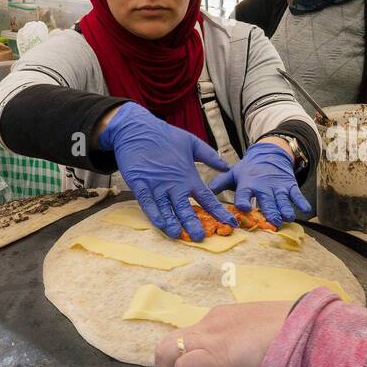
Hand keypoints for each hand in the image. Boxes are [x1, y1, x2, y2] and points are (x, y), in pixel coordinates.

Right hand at [96, 103, 235, 239]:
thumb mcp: (192, 142)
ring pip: (166, 209)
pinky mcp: (140, 184)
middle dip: (194, 223)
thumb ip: (210, 156)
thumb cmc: (165, 135)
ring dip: (173, 222)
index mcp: (188, 176)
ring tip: (179, 235)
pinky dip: (154, 214)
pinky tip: (159, 224)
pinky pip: (147, 203)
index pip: (207, 198)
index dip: (218, 211)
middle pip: (186, 208)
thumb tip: (227, 167)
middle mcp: (174, 184)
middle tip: (201, 237)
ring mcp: (156, 185)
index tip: (230, 223)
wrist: (137, 129)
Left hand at [153, 301, 293, 366]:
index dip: (179, 361)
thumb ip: (244, 352)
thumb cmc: (291, 336)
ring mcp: (210, 335)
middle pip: (167, 343)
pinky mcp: (214, 352)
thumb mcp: (260, 342)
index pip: (188, 338)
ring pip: (165, 352)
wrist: (304, 330)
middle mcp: (210, 323)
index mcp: (221, 318)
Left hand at [208, 140, 309, 225]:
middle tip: (272, 222)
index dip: (243, 200)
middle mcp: (263, 186)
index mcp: (248, 183)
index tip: (243, 208)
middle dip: (270, 211)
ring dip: (285, 209)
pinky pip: (296, 194)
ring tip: (287, 218)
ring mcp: (278, 186)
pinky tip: (305, 209)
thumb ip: (220, 183)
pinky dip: (301, 201)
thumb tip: (205, 192)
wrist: (270, 154)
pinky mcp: (290, 186)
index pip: (244, 193)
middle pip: (267, 200)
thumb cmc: (249, 169)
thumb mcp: (234, 174)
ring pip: (282, 200)